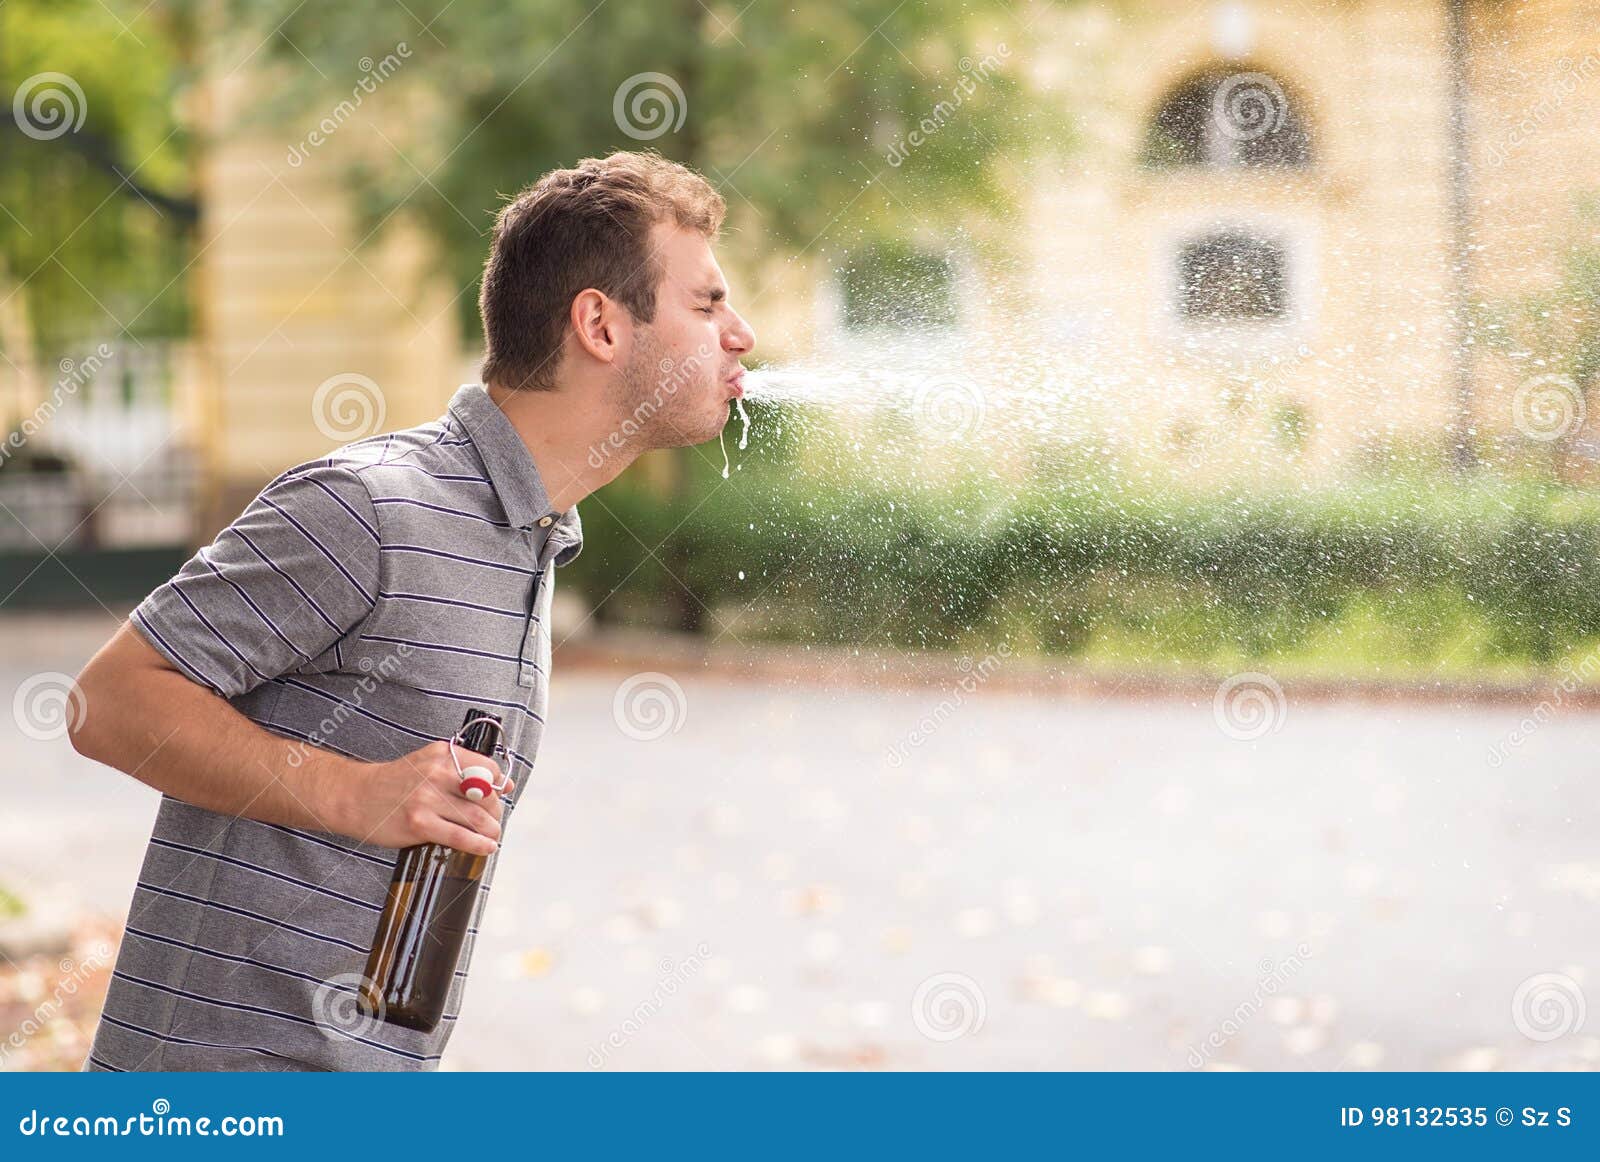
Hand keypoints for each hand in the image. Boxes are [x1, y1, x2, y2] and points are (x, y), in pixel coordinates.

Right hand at [328, 741, 507, 854]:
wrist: (356, 796)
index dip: (499, 787)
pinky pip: (460, 837)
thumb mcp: (429, 763)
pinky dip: (479, 845)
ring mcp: (428, 799)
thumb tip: (506, 784)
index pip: (489, 769)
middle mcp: (437, 773)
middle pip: (487, 796)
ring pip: (477, 818)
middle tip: (494, 823)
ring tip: (492, 837)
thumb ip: (465, 770)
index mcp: (443, 755)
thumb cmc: (395, 783)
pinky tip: (486, 847)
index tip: (498, 798)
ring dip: (492, 831)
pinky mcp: (419, 823)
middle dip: (496, 814)